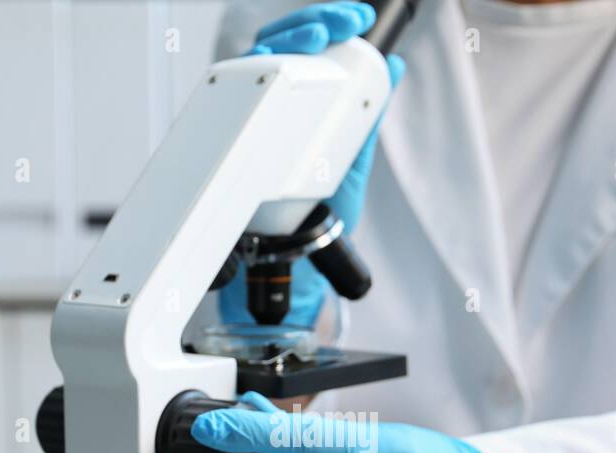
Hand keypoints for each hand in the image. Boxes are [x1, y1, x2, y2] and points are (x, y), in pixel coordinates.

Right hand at [219, 2, 405, 327]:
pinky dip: (245, 74)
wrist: (292, 265)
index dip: (330, 24)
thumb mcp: (352, 161)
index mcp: (296, 105)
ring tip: (316, 36)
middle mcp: (264, 106)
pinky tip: (268, 63)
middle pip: (278, 44)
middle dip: (312, 23)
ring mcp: (240, 120)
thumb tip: (395, 67)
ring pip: (252, 61)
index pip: (306, 49)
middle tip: (343, 23)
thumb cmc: (313, 219)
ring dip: (284, 40)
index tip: (360, 20)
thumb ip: (369, 117)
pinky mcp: (221, 139)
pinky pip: (224, 98)